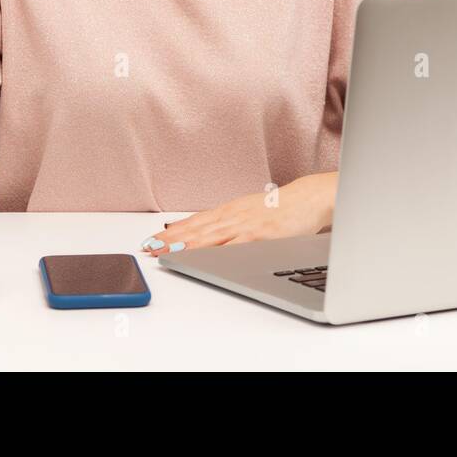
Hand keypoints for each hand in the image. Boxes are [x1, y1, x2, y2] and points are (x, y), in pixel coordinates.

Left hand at [139, 172, 337, 255]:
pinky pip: (234, 246)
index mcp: (229, 211)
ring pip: (210, 237)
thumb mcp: (248, 211)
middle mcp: (233, 216)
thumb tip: (202, 231)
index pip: (193, 222)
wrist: (308, 199)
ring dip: (186, 245)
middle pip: (196, 230)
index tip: (151, 240)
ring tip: (165, 252)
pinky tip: (203, 257)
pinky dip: (217, 252)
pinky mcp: (260, 235)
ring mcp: (245, 225)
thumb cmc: (280, 208)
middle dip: (170, 240)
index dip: (171, 232)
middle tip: (148, 248)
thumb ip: (226, 223)